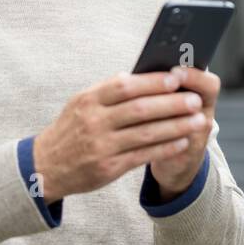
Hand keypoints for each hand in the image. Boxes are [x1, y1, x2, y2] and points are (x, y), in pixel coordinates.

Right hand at [31, 71, 206, 202]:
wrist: (45, 166)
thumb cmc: (71, 129)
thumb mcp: (80, 104)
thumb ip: (108, 92)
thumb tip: (143, 76)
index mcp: (88, 100)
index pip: (124, 86)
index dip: (152, 82)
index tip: (176, 78)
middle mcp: (94, 122)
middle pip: (140, 109)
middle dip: (172, 104)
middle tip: (195, 100)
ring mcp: (101, 146)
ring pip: (146, 134)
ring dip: (176, 126)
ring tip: (198, 120)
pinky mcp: (108, 168)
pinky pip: (143, 156)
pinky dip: (165, 148)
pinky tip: (183, 142)